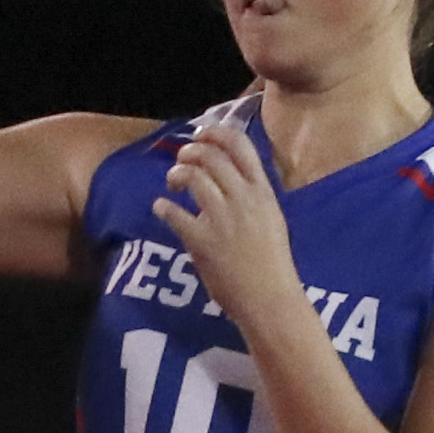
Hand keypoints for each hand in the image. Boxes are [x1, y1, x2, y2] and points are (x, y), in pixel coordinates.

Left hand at [150, 125, 301, 319]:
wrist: (270, 299)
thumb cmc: (272, 262)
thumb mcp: (271, 219)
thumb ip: (253, 196)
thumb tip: (230, 176)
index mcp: (263, 193)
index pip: (241, 146)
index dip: (216, 133)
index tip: (201, 134)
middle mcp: (244, 199)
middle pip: (211, 157)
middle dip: (190, 153)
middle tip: (182, 161)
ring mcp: (222, 219)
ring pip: (193, 176)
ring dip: (176, 174)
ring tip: (173, 184)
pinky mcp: (202, 240)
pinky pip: (173, 213)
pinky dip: (163, 207)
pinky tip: (161, 208)